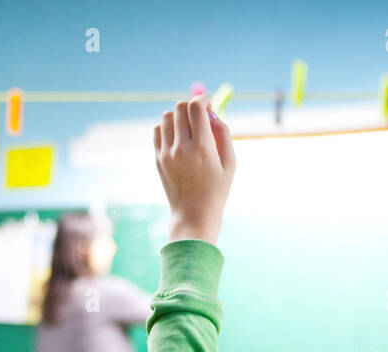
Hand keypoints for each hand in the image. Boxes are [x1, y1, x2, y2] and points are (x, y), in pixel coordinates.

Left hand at [154, 96, 235, 243]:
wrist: (194, 215)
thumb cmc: (217, 190)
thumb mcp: (230, 163)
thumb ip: (224, 134)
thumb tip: (213, 113)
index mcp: (202, 147)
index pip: (196, 107)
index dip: (202, 100)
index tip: (207, 106)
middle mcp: (182, 148)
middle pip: (180, 107)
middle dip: (191, 108)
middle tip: (199, 119)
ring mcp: (167, 153)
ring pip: (166, 116)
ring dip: (178, 117)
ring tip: (187, 130)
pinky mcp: (158, 159)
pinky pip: (158, 130)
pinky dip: (167, 128)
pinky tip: (177, 139)